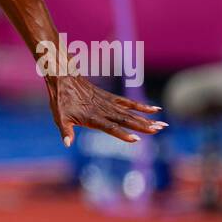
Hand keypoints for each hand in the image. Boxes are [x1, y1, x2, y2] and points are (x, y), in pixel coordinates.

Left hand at [46, 75, 167, 145]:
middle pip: (127, 120)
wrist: (63, 78)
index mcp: (92, 117)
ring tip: (162, 124)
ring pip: (131, 112)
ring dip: (147, 119)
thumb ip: (65, 131)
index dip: (123, 134)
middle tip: (160, 130)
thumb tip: (67, 143)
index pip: (111, 127)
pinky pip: (128, 103)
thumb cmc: (61, 100)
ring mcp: (108, 103)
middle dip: (144, 126)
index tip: (136, 139)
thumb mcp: (59, 117)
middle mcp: (103, 110)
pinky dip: (141, 106)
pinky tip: (154, 109)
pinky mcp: (110, 97)